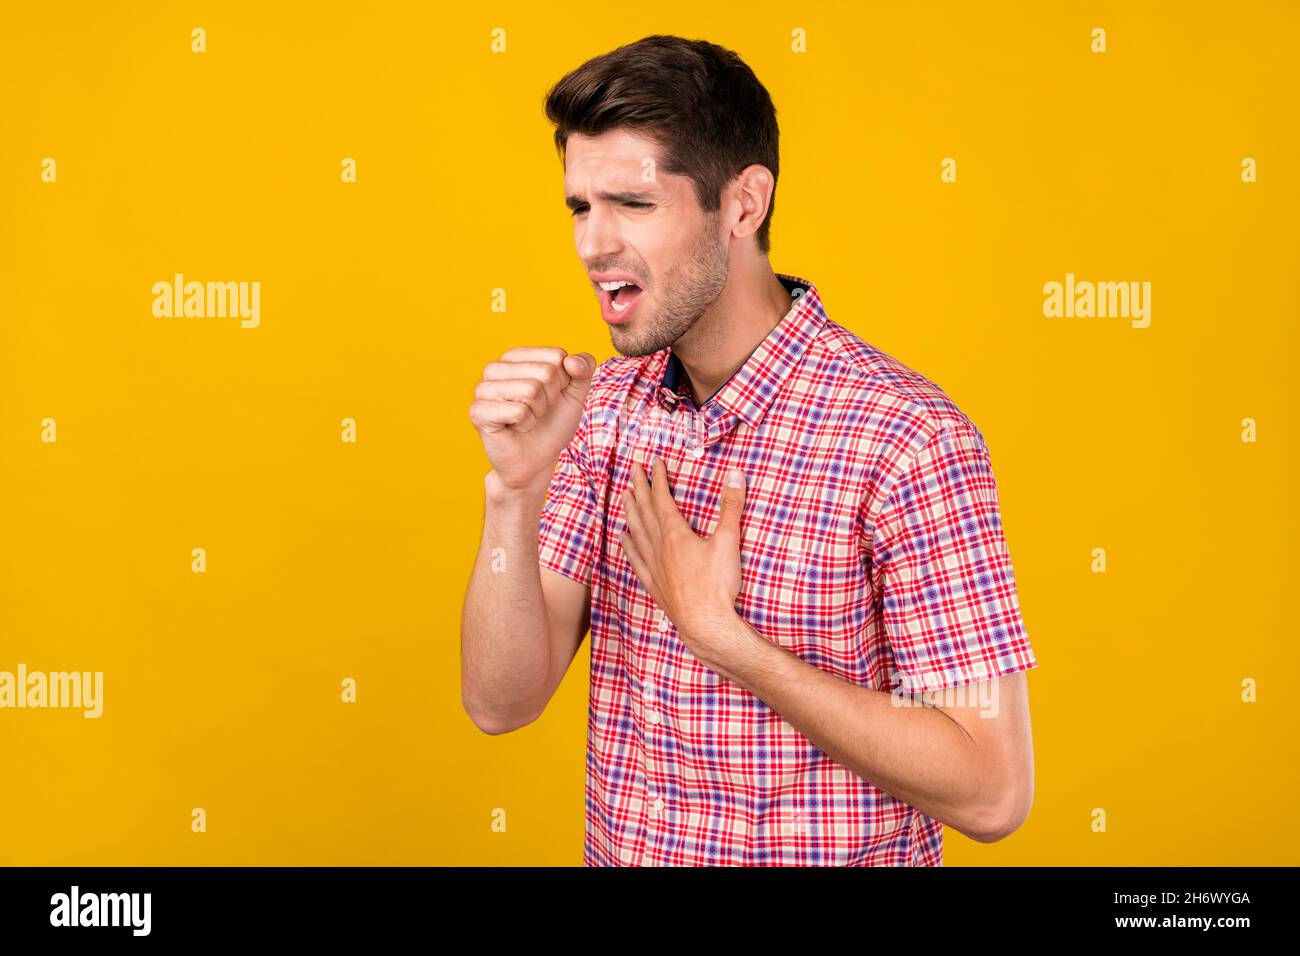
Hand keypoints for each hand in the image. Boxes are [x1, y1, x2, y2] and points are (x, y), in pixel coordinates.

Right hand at [469, 347, 594, 491]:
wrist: (538, 459)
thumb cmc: (552, 423)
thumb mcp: (575, 393)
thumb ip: (583, 369)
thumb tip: (572, 360)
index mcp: (515, 356)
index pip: (557, 356)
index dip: (564, 381)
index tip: (551, 396)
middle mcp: (495, 368)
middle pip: (546, 372)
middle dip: (551, 398)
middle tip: (538, 411)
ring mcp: (483, 389)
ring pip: (531, 389)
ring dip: (538, 411)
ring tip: (527, 419)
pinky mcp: (478, 411)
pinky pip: (519, 411)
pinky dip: (526, 424)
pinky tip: (516, 428)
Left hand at [619, 457, 749, 670]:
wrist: (705, 625)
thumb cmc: (717, 586)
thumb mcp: (728, 541)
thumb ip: (731, 506)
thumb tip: (734, 474)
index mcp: (675, 534)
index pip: (662, 499)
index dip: (658, 479)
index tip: (654, 463)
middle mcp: (659, 547)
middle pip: (644, 511)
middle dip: (638, 488)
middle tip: (633, 469)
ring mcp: (653, 566)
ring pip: (636, 532)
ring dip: (630, 512)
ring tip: (624, 496)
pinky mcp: (653, 584)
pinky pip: (635, 559)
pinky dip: (628, 545)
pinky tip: (623, 538)